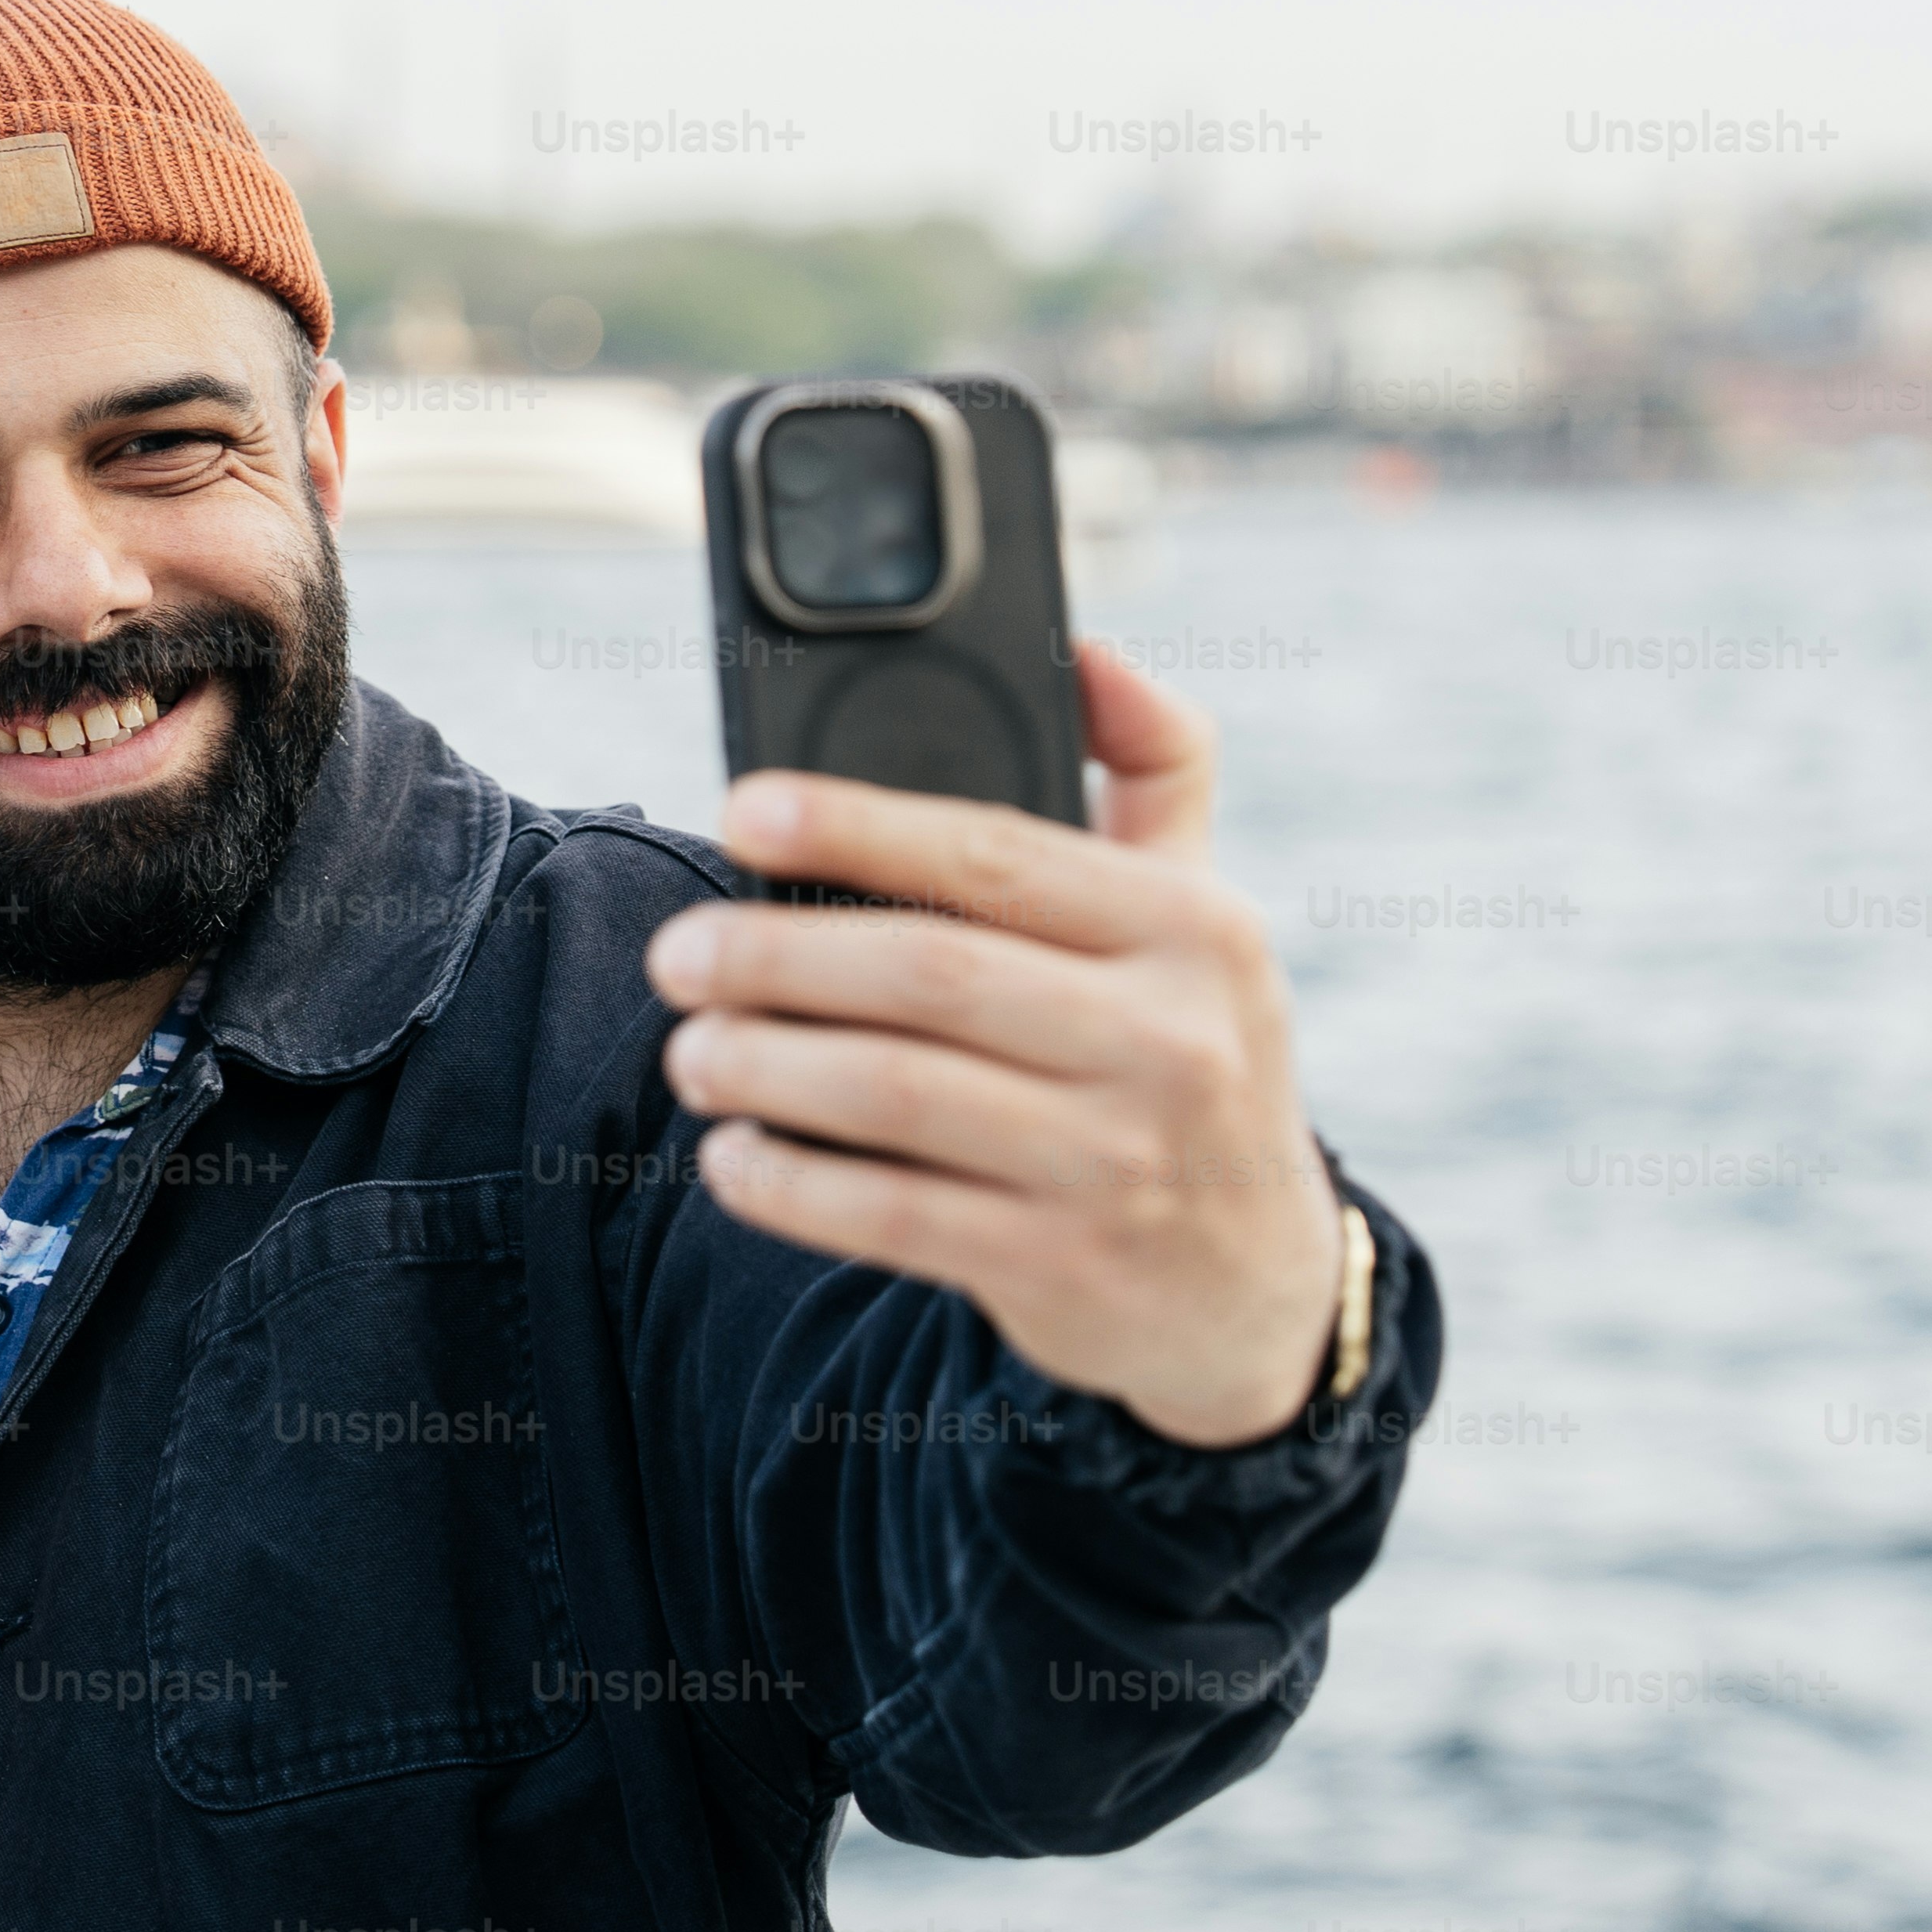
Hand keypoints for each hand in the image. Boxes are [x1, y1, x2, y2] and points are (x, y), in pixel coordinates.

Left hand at [639, 639, 1343, 1447]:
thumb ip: (1155, 769)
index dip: (854, 826)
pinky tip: (733, 1158)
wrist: (1255, 1285)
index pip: (995, 853)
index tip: (740, 812)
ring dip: (763, 1069)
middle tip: (676, 955)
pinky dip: (790, 1185)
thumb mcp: (1202, 915)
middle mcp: (1168, 1042)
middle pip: (926, 974)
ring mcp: (1116, 1161)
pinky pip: (889, 1215)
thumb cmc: (1189, 1057)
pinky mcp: (1059, 1265)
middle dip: (773, 958)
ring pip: (893, 1094)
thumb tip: (1086, 645)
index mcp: (1194, 930)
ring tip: (690, 1052)